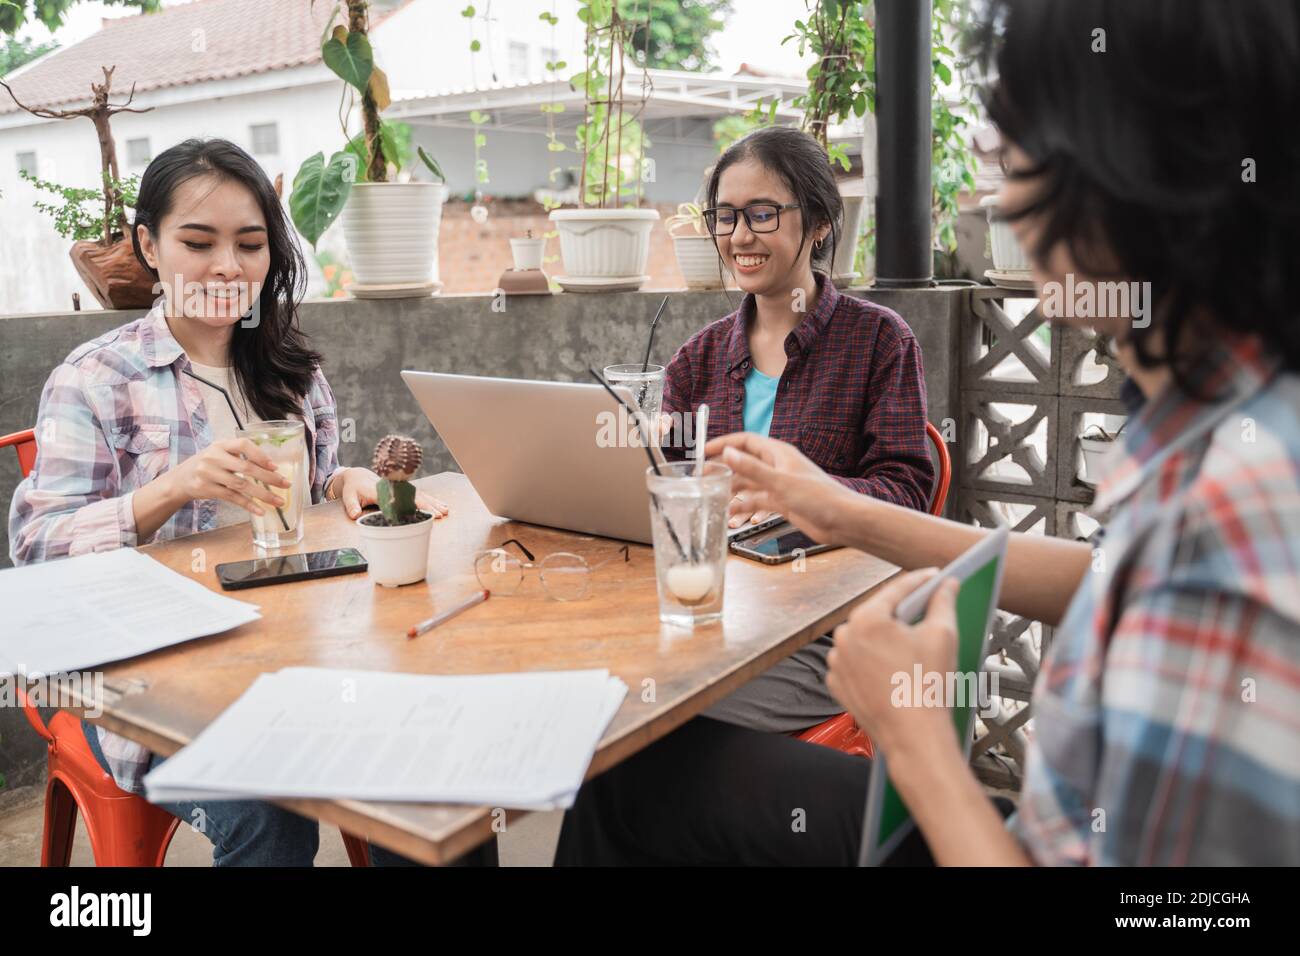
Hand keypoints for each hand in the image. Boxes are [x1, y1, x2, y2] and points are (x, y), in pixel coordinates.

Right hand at [162, 438, 290, 515]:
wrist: (180, 479)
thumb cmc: (208, 464)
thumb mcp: (220, 453)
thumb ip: (240, 456)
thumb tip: (272, 468)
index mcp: (220, 445)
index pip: (243, 445)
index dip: (260, 455)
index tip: (275, 466)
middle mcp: (214, 457)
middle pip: (246, 468)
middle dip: (269, 477)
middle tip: (286, 484)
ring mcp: (209, 473)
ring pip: (241, 485)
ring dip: (263, 495)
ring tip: (278, 501)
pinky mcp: (207, 489)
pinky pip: (232, 498)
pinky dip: (249, 505)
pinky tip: (261, 510)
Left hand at [331, 467, 449, 520]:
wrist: (357, 476)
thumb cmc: (353, 488)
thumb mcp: (348, 496)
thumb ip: (351, 506)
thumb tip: (355, 515)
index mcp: (382, 489)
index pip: (399, 498)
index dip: (411, 505)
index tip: (421, 512)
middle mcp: (394, 487)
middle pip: (414, 496)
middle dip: (428, 505)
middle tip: (439, 514)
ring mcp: (400, 488)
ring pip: (420, 495)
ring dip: (433, 502)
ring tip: (445, 511)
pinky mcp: (403, 490)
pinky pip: (419, 495)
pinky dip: (430, 500)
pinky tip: (440, 505)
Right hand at [706, 432, 855, 543]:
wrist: (843, 521)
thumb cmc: (820, 497)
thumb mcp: (781, 483)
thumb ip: (752, 469)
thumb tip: (727, 453)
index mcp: (778, 454)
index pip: (745, 441)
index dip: (723, 444)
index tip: (704, 452)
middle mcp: (777, 467)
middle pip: (744, 462)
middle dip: (724, 469)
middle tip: (703, 478)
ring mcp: (779, 485)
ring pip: (748, 484)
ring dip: (732, 490)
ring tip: (712, 498)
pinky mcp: (782, 502)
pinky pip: (756, 501)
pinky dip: (744, 507)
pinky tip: (732, 514)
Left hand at [825, 568, 959, 756]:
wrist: (914, 738)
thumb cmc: (927, 689)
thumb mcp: (943, 635)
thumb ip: (943, 602)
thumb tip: (946, 586)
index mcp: (866, 619)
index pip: (897, 589)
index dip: (921, 580)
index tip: (934, 576)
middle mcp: (844, 637)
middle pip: (879, 614)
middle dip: (904, 612)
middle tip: (928, 610)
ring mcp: (837, 662)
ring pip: (867, 639)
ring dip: (887, 638)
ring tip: (913, 648)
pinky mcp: (838, 684)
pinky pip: (858, 662)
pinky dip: (874, 661)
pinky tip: (896, 670)